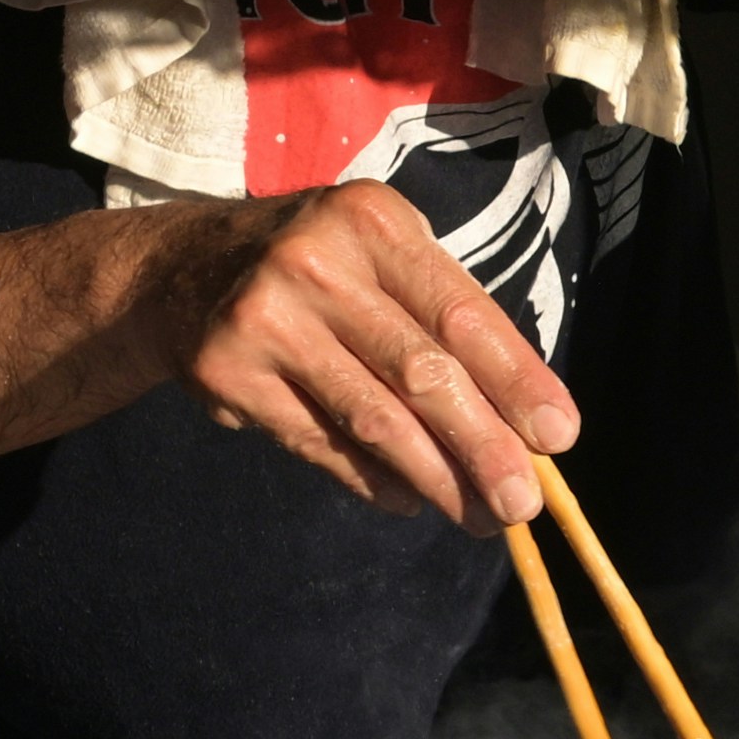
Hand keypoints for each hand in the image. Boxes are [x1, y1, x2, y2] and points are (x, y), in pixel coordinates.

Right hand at [174, 183, 577, 521]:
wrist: (179, 268)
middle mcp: (315, 265)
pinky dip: (372, 478)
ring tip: (479, 516)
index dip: (516, 381)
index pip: (462, 314)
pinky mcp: (225, 373)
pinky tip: (411, 500)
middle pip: (421, 372)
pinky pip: (318, 441)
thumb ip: (448, 317)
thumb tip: (525, 420)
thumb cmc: (321, 265)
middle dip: (482, 445)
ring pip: (371, 418)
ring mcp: (263, 319)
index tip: (559, 435)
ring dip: (435, 477)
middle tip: (522, 502)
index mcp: (372, 223)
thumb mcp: (383, 255)